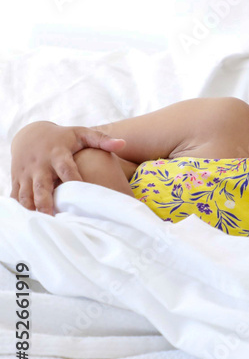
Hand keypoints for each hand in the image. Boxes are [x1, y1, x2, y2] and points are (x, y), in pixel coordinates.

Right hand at [10, 122, 124, 214]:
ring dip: (30, 209)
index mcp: (57, 154)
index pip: (67, 169)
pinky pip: (15, 195)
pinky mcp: (16, 179)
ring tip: (39, 225)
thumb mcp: (81, 134)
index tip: (83, 195)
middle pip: (41, 186)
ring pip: (25, 193)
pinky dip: (19, 208)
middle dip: (45, 202)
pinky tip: (26, 222)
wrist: (31, 133)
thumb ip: (102, 140)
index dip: (74, 181)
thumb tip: (123, 143)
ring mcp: (26, 173)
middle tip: (52, 219)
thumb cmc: (63, 137)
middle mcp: (40, 165)